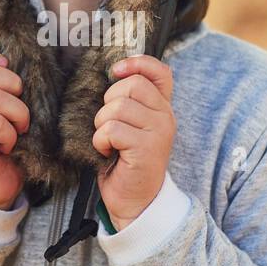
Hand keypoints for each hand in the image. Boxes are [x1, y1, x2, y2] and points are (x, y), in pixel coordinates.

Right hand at [0, 46, 28, 209]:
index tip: (6, 70)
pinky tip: (9, 146)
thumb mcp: (12, 114)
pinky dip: (9, 134)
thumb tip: (31, 67)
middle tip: (21, 110)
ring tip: (20, 130)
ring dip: (17, 114)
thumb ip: (13, 91)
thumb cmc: (9, 147)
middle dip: (14, 86)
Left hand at [92, 54, 175, 229]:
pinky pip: (112, 129)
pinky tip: (107, 152)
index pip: (160, 72)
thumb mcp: (130, 125)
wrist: (135, 201)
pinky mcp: (146, 148)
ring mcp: (158, 132)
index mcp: (162, 107)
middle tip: (108, 125)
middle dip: (109, 102)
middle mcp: (165, 116)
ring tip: (108, 142)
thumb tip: (110, 73)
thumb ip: (127, 101)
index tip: (116, 71)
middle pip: (132, 85)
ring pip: (118, 107)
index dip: (138, 64)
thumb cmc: (125, 161)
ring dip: (102, 125)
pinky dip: (100, 141)